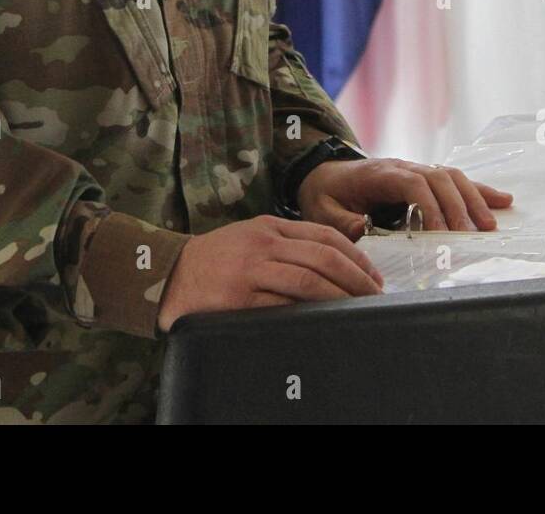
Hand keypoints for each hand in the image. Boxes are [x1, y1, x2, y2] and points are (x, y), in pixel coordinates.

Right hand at [156, 215, 383, 332]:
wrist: (171, 274)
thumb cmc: (217, 258)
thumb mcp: (252, 238)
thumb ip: (287, 244)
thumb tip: (334, 265)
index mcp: (270, 226)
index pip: (324, 235)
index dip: (355, 256)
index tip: (373, 275)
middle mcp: (264, 244)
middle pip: (323, 257)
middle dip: (356, 278)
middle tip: (374, 295)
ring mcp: (251, 270)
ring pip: (307, 280)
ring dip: (339, 296)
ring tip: (357, 308)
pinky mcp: (239, 298)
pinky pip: (282, 305)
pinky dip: (307, 312)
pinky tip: (323, 319)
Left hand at [296, 158, 512, 237]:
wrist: (323, 174)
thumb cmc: (324, 194)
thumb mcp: (322, 211)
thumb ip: (342, 223)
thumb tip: (364, 231)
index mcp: (379, 174)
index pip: (413, 184)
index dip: (430, 207)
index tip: (441, 234)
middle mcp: (402, 167)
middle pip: (439, 178)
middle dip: (458, 205)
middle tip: (472, 235)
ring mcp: (415, 170)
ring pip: (452, 176)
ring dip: (473, 198)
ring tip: (489, 225)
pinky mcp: (423, 178)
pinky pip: (455, 180)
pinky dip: (479, 190)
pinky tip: (502, 201)